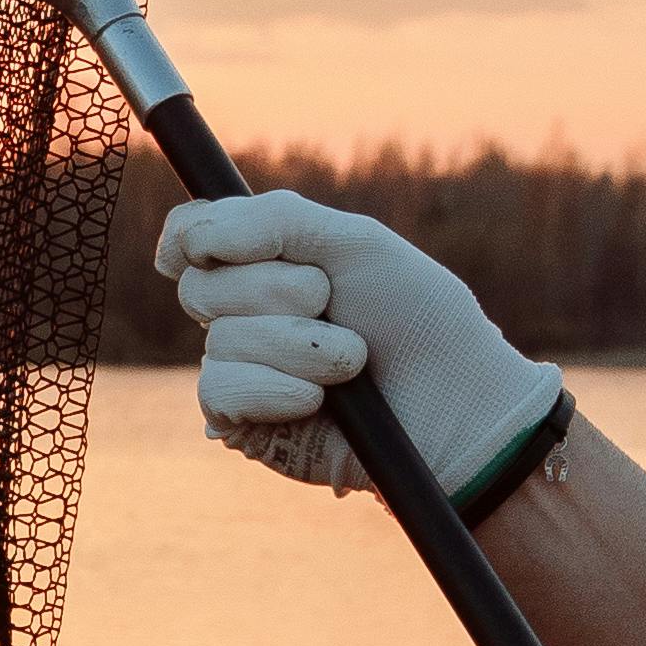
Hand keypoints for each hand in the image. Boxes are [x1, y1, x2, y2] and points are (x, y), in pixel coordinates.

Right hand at [154, 190, 568, 517]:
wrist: (454, 403)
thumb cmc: (417, 320)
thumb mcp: (355, 243)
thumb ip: (275, 220)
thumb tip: (192, 238)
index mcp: (269, 262)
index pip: (192, 236)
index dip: (192, 236)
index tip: (212, 243)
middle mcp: (246, 313)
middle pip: (201, 285)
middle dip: (275, 288)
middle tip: (331, 301)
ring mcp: (242, 369)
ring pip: (219, 340)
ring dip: (297, 346)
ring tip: (351, 362)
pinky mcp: (243, 425)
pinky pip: (220, 390)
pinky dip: (275, 388)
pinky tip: (318, 400)